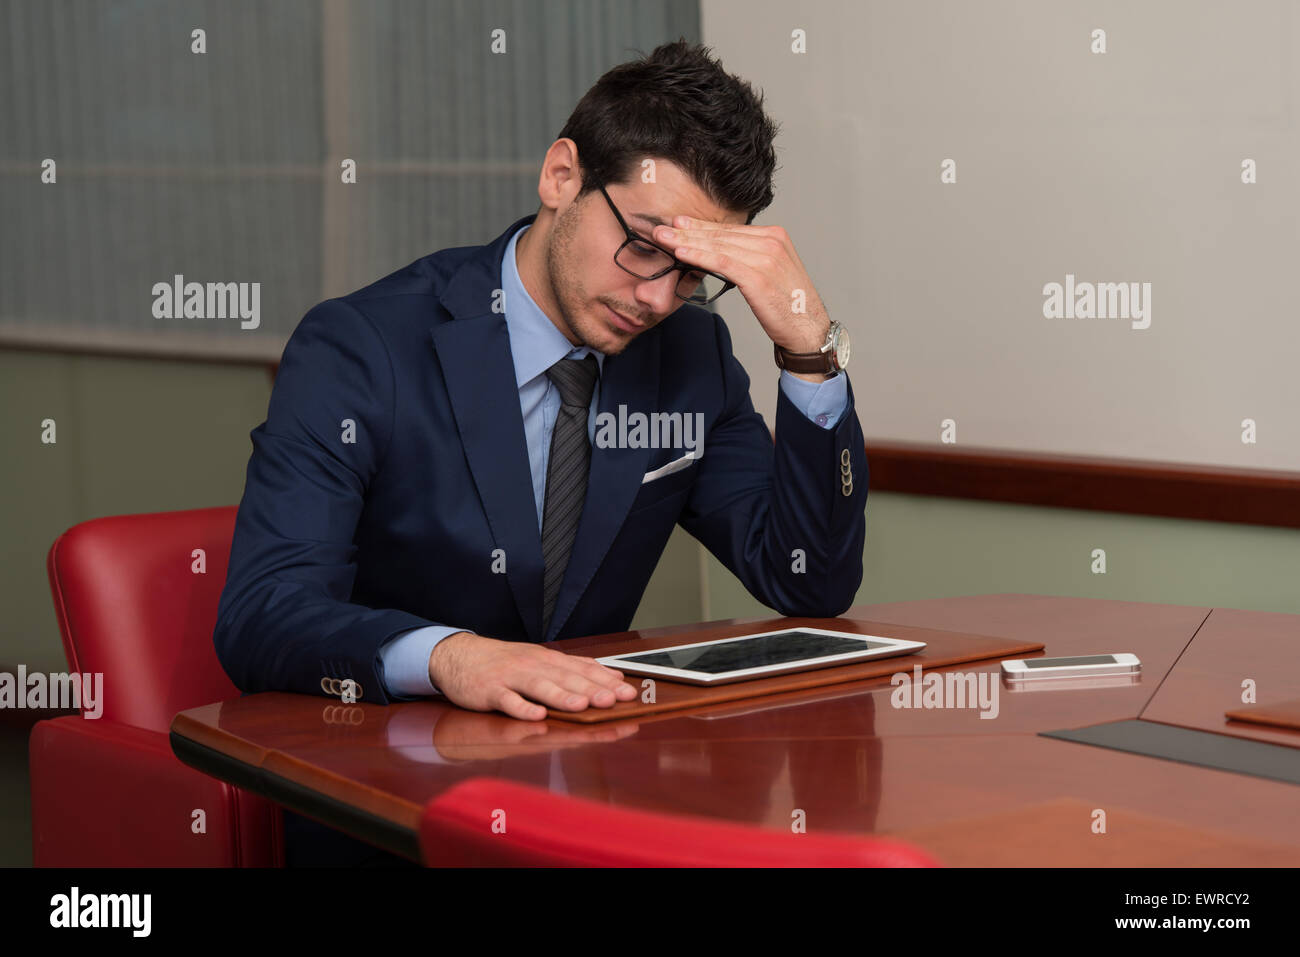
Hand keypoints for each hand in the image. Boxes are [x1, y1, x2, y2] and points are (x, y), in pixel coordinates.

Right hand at [428, 632, 637, 720]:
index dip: (606, 681)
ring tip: (581, 705)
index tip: (628, 693)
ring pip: (540, 687)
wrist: (459, 656)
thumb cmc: (504, 663)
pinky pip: (507, 701)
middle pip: (565, 678)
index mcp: (548, 660)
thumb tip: (613, 675)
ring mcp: (511, 678)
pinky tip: (536, 715)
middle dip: (591, 689)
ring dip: (562, 696)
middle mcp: (533, 666)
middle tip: (613, 700)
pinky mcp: (490, 691)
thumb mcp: (541, 660)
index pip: (583, 670)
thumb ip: (575, 668)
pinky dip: (521, 708)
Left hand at [652, 217, 831, 364]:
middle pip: (721, 234)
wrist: (808, 329)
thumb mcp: (770, 273)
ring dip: (687, 242)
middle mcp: (771, 242)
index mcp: (775, 236)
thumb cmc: (788, 306)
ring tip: (663, 238)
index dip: (702, 226)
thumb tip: (719, 255)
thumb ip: (749, 259)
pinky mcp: (758, 277)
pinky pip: (721, 262)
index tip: (679, 224)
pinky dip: (698, 256)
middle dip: (688, 231)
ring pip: (718, 246)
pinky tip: (681, 254)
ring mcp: (766, 258)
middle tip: (662, 227)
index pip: (730, 229)